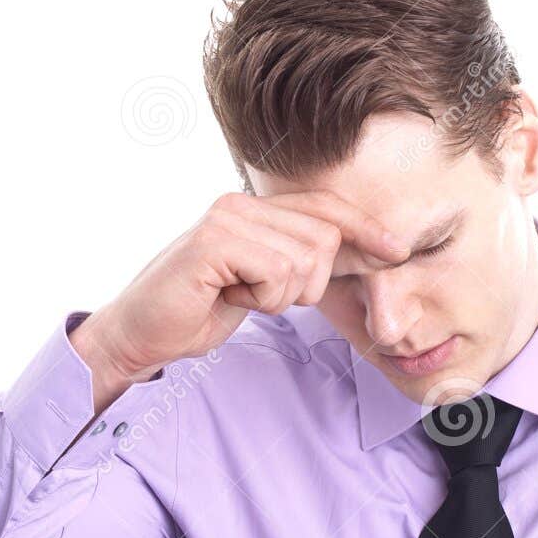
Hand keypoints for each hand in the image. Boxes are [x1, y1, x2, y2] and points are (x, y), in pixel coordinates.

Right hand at [71, 191, 407, 408]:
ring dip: (282, 296)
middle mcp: (241, 203)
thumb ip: (307, 264)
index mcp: (253, 207)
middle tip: (263, 297)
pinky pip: (278, 273)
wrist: (140, 335)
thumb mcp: (265, 285)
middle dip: (310, 284)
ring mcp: (227, 218)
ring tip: (241, 297)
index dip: (364, 229)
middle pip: (325, 237)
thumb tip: (371, 253)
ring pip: (306, 259)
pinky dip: (263, 299)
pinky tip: (230, 297)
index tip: (397, 252)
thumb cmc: (198, 312)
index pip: (325, 207)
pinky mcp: (214, 242)